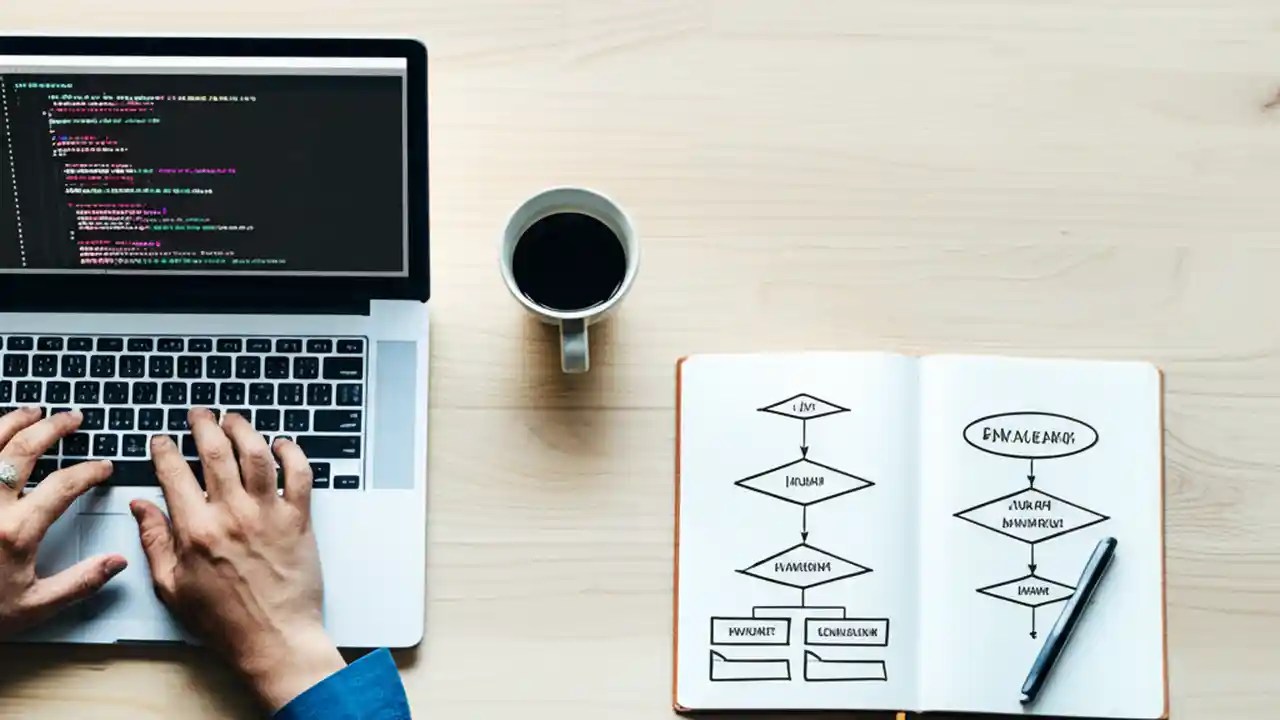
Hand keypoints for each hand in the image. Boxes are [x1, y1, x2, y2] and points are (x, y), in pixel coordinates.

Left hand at [0, 408, 125, 637]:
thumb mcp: (32, 607)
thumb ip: (79, 583)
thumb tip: (117, 562)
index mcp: (15, 531)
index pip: (64, 485)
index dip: (89, 471)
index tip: (102, 467)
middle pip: (24, 449)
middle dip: (54, 427)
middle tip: (72, 418)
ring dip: (14, 420)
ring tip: (32, 412)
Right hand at [130, 408, 343, 710]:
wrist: (274, 639)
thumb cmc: (223, 620)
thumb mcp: (171, 586)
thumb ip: (154, 541)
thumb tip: (141, 507)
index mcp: (195, 530)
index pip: (173, 473)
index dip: (164, 450)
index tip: (162, 440)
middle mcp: (232, 514)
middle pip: (215, 451)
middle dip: (203, 425)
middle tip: (200, 414)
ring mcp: (268, 514)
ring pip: (256, 453)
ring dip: (243, 429)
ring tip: (234, 419)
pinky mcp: (298, 519)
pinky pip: (299, 473)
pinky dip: (292, 452)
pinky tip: (282, 443)